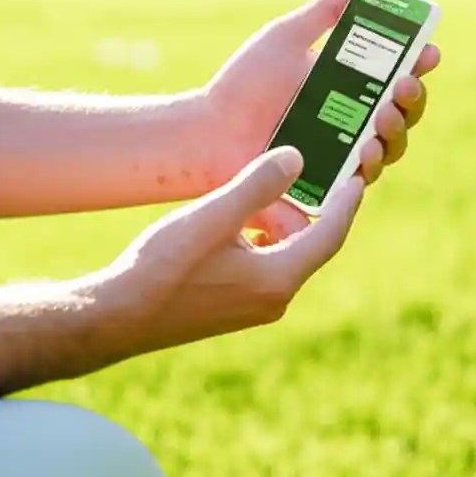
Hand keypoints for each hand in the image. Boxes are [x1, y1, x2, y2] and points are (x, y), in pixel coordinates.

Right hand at [87, 147, 363, 360]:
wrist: (117, 317)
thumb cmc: (163, 266)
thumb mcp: (213, 215)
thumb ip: (257, 185)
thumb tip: (297, 159)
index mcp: (278, 279)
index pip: (330, 235)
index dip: (345, 203)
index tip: (358, 176)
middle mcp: (273, 300)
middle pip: (307, 245)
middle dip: (307, 209)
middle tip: (304, 173)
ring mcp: (251, 309)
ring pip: (281, 255)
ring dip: (277, 223)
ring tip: (264, 192)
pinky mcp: (230, 310)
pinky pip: (260, 269)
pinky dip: (258, 241)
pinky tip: (233, 224)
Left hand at [202, 0, 441, 243]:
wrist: (211, 130)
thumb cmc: (245, 84)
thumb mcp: (287, 38)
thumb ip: (327, 10)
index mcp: (350, 88)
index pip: (398, 79)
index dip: (418, 67)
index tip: (428, 53)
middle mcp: (353, 124)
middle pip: (404, 116)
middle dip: (413, 100)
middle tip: (403, 86)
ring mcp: (343, 157)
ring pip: (391, 150)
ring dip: (396, 132)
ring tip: (382, 118)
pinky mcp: (328, 188)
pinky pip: (360, 184)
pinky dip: (369, 167)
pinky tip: (365, 153)